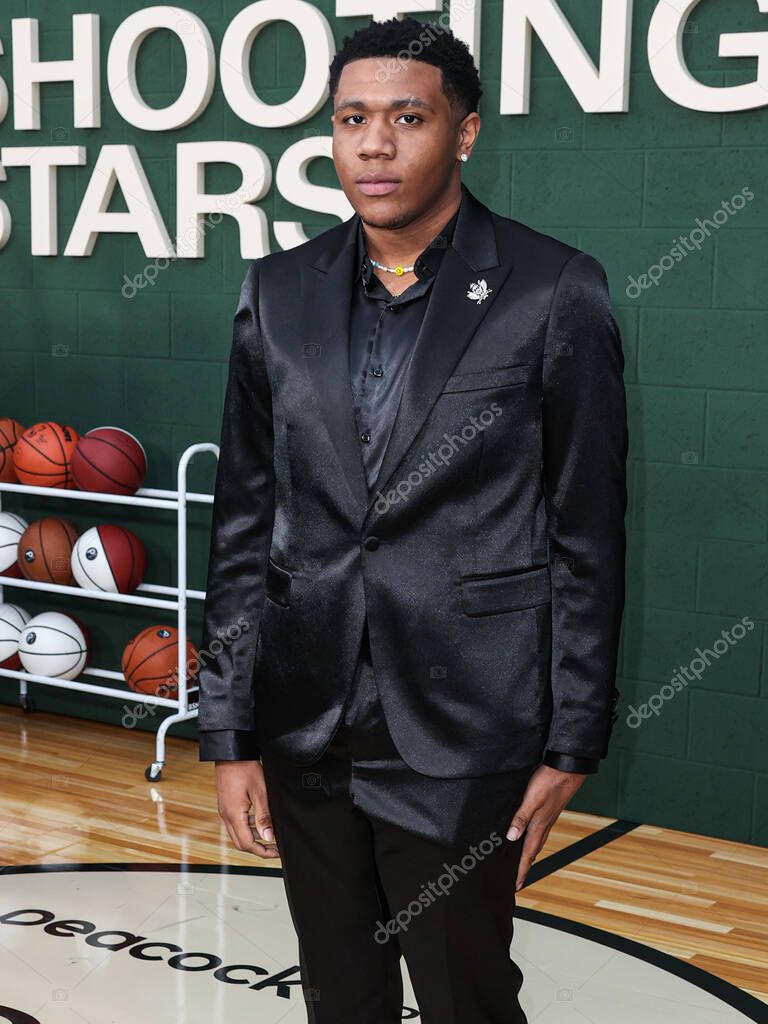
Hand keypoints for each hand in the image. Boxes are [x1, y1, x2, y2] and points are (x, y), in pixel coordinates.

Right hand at [214, 760, 279, 857]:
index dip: (263, 852)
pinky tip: (258, 824)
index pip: (247, 844)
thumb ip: (264, 816)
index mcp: (233, 815)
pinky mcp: (226, 805)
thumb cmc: (245, 768)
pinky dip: (247, 829)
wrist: (231, 753)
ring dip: (253, 840)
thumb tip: (269, 837)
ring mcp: (224, 811)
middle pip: (241, 843)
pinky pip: (235, 824)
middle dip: (258, 849)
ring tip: (270, 837)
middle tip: (275, 848)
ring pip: (237, 835)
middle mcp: (225, 816)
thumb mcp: (260, 792)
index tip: (277, 852)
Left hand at [506, 764, 586, 889]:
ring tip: (522, 863)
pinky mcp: (548, 811)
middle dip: (524, 867)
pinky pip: (539, 832)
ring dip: (529, 854)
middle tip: (517, 879)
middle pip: (532, 852)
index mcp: (539, 826)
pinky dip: (532, 840)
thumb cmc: (550, 782)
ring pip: (536, 842)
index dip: (521, 871)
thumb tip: (511, 838)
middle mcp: (544, 826)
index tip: (516, 886)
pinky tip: (529, 836)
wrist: (568, 770)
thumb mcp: (531, 800)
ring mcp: (547, 819)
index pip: (527, 855)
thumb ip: (521, 818)